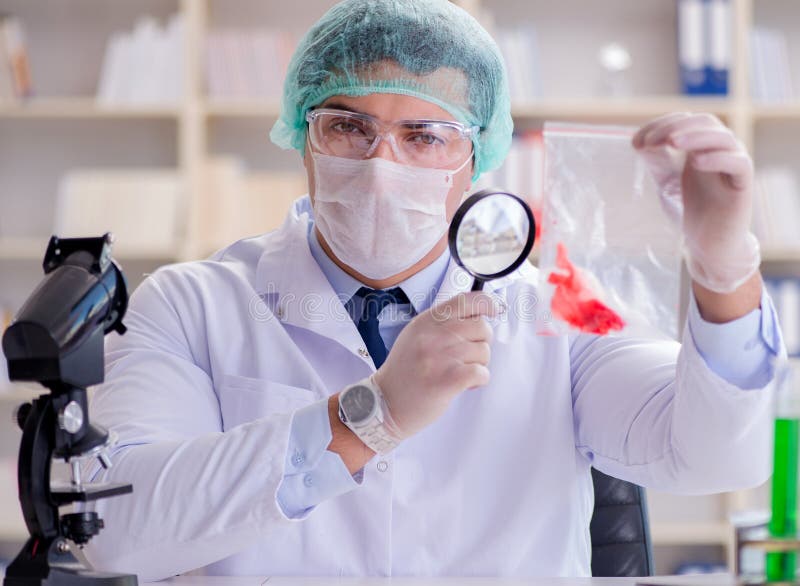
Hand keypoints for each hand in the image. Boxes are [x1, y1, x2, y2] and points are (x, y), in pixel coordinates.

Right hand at [373, 291, 499, 439]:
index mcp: (427, 321)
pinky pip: (481, 372)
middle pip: (482, 326)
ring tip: (460, 373)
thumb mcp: (415, 336)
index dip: (487, 303)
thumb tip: (476, 315)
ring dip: (479, 365)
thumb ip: (441, 323)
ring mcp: (439, 357)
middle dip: (482, 343)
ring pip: (484, 351)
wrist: (384, 403)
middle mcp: (433, 335)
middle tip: (469, 356)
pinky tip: (465, 384)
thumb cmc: (404, 372)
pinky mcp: (447, 379)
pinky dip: (479, 380)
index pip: (466, 300)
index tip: (495, 310)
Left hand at [633, 112, 759, 292]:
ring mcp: (734, 165)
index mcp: (701, 147)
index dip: (662, 124)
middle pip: (705, 122)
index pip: (686, 121)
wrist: (710, 245)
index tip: (637, 141)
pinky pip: (738, 163)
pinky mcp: (743, 184)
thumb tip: (638, 141)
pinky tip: (696, 162)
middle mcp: (720, 150)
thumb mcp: (667, 182)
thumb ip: (658, 162)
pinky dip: (718, 158)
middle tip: (651, 142)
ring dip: (695, 137)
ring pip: (723, 138)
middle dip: (676, 127)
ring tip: (672, 143)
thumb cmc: (691, 212)